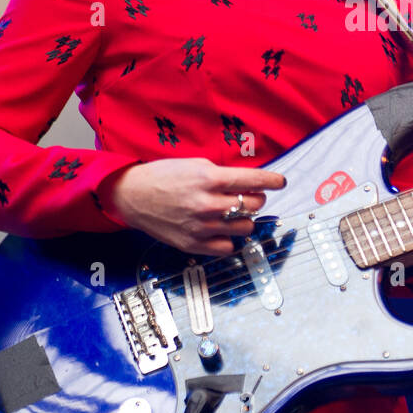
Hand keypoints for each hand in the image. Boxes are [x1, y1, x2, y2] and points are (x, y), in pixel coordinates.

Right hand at [105, 159, 285, 254]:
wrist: (132, 196)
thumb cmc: (163, 176)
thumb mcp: (195, 165)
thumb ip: (223, 174)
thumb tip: (251, 182)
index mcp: (209, 179)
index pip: (254, 180)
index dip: (273, 180)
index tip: (280, 182)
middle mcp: (208, 204)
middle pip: (255, 206)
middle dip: (256, 199)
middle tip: (247, 196)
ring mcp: (201, 227)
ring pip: (246, 228)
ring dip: (244, 220)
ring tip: (232, 213)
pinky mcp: (194, 245)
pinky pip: (228, 247)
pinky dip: (228, 239)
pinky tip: (220, 229)